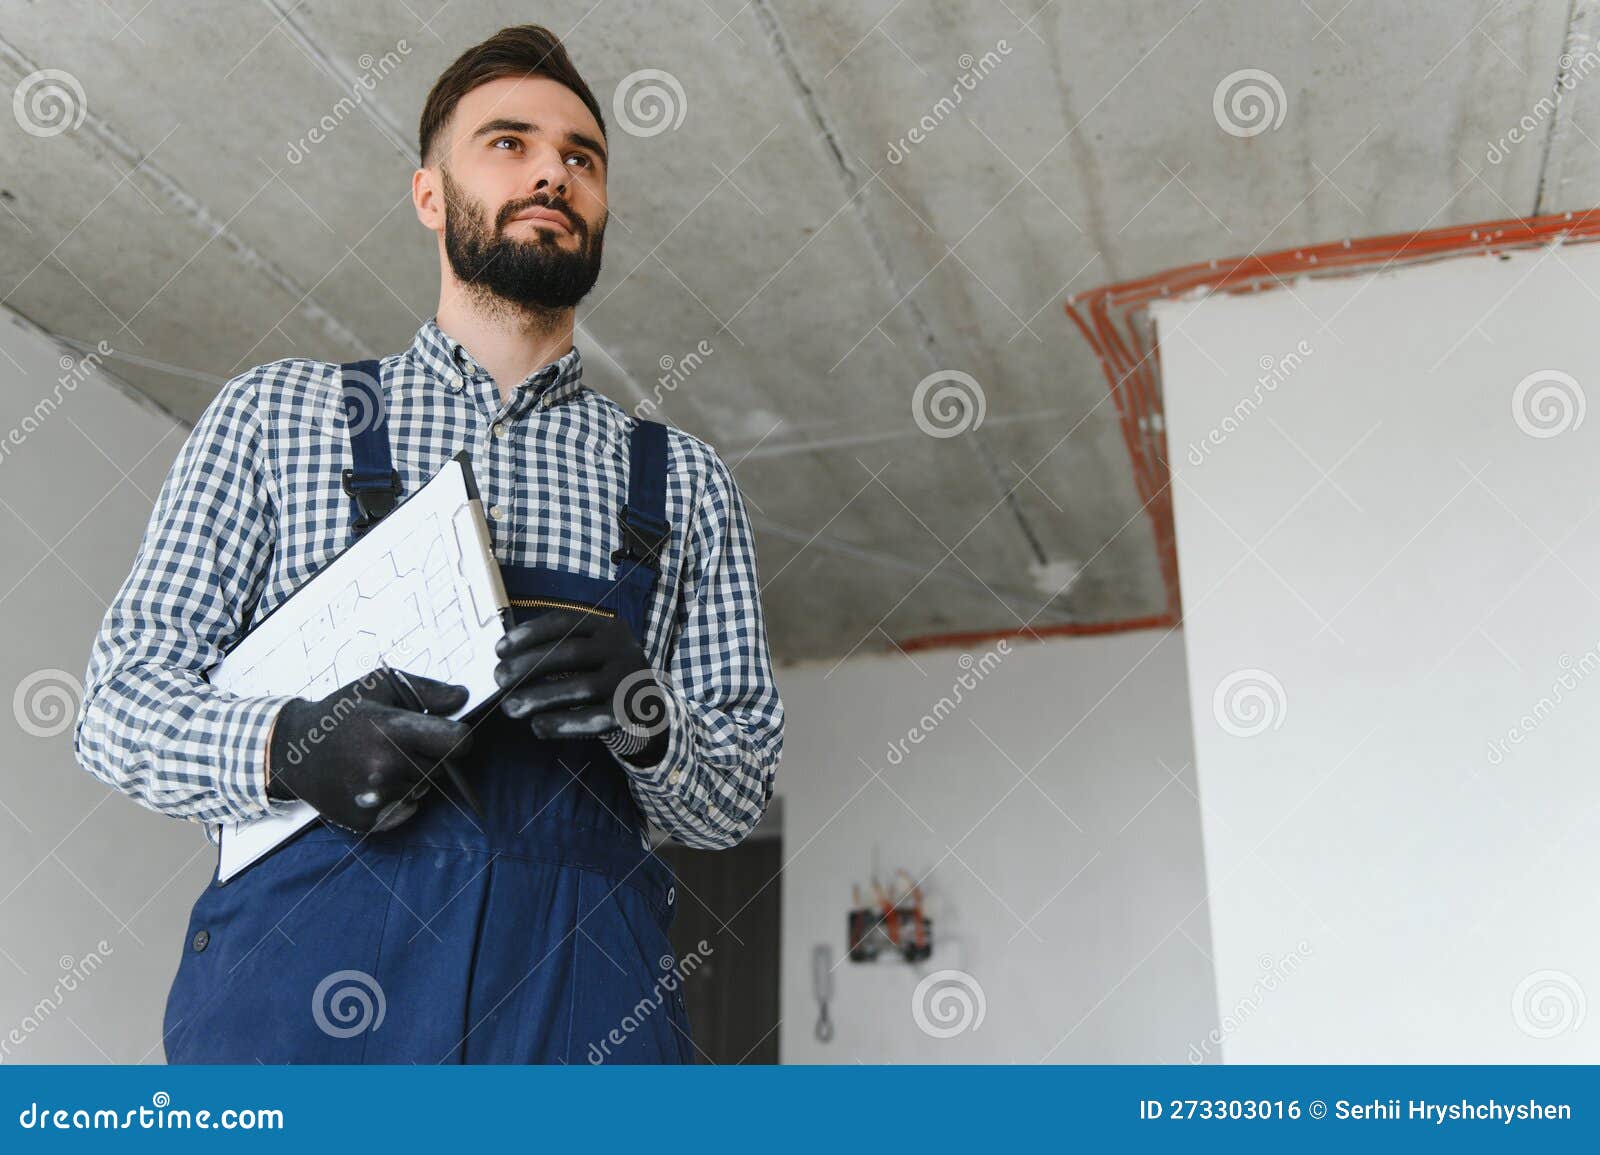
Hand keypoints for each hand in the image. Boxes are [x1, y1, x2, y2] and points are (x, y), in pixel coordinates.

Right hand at [265, 669, 473, 832]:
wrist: (291, 750)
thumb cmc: (340, 713)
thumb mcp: (379, 686)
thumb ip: (427, 691)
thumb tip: (463, 698)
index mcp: (391, 731)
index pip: (457, 742)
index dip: (459, 737)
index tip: (447, 733)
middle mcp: (384, 768)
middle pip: (441, 767)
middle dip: (429, 755)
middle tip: (398, 744)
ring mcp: (374, 798)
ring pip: (423, 789)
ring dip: (412, 776)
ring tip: (380, 760)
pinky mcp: (366, 821)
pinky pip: (406, 809)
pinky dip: (398, 797)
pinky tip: (372, 781)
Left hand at [494, 609, 670, 756]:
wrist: (650, 708)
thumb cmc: (604, 676)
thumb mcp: (590, 652)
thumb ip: (556, 649)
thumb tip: (505, 657)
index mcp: (608, 626)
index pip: (565, 622)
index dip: (529, 633)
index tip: (499, 649)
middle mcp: (623, 648)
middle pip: (571, 652)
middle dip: (529, 665)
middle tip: (498, 678)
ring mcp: (629, 680)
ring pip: (581, 686)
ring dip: (540, 697)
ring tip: (510, 707)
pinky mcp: (630, 711)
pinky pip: (594, 718)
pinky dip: (563, 723)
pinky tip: (538, 727)